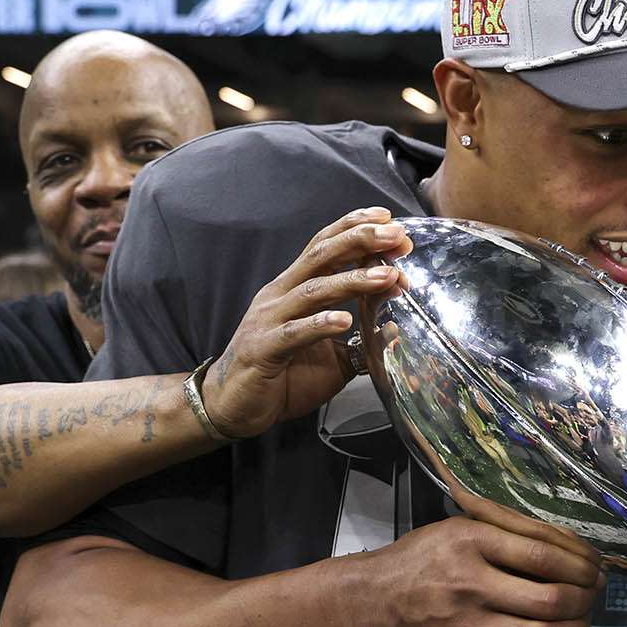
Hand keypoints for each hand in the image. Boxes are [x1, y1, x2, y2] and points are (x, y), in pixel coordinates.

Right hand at [200, 207, 412, 438]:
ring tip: (386, 276)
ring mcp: (269, 320)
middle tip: (395, 234)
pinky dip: (319, 324)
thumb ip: (359, 339)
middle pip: (321, 256)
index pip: (325, 247)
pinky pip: (294, 333)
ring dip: (352, 280)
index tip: (390, 220)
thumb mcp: (331, 355)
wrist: (231, 406)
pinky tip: (344, 320)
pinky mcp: (263, 349)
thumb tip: (395, 328)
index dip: (355, 230)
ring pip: (313, 290)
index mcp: (294, 288)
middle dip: (360, 241)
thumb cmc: (282, 376)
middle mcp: (280, 295)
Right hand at [371, 491, 604, 626]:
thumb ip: (513, 527)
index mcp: (473, 543)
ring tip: (583, 623)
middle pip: (551, 598)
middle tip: (593, 595)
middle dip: (586, 598)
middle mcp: (472, 586)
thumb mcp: (462, 526)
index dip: (582, 562)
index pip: (544, 553)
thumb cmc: (424, 559)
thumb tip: (571, 542)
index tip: (595, 568)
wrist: (374, 603)